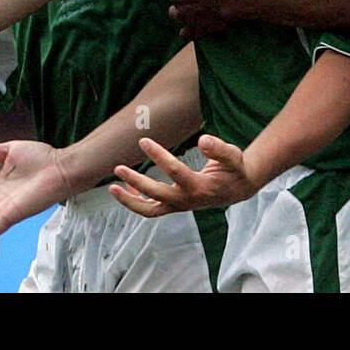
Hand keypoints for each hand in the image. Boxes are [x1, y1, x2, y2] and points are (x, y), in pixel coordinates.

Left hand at [109, 134, 261, 215]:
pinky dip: (136, 201)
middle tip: (118, 167)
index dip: (158, 156)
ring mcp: (179, 206)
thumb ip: (219, 149)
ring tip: (112, 187)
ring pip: (149, 210)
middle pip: (156, 195)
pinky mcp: (174, 206)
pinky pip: (151, 208)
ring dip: (130, 201)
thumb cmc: (234, 169)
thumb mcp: (233, 156)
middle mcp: (187, 200)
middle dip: (136, 182)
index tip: (143, 141)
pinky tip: (124, 188)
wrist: (237, 190)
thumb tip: (203, 139)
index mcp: (200, 187)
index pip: (175, 172)